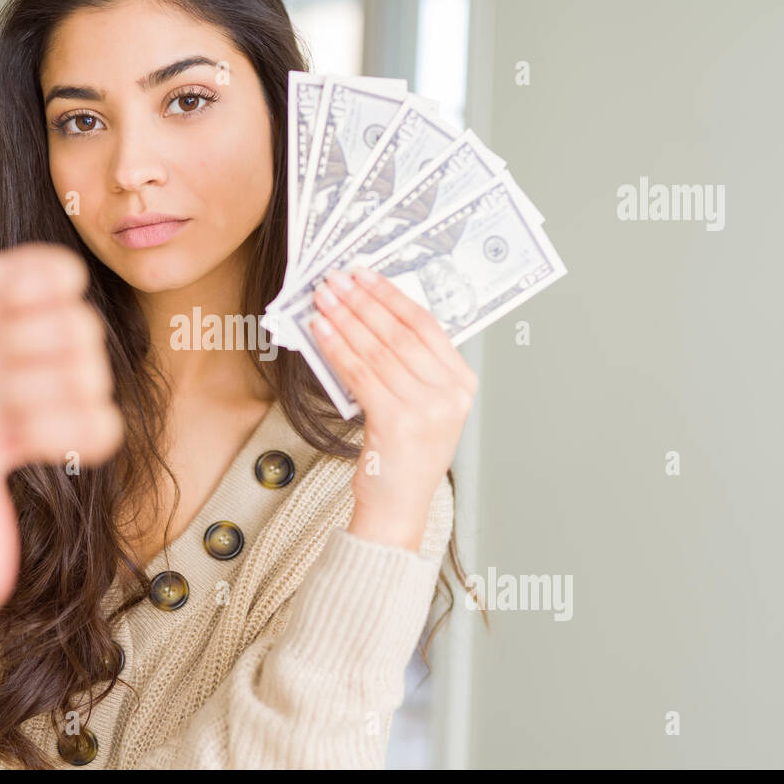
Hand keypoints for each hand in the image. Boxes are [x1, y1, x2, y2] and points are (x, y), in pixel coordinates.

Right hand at [0, 244, 122, 613]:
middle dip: (28, 379)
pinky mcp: (47, 276)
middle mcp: (77, 373)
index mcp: (69, 420)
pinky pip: (62, 277)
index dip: (55, 424)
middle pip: (88, 376)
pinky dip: (27, 287)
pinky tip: (1, 299)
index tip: (11, 419)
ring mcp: (65, 323)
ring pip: (80, 326)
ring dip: (25, 336)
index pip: (100, 429)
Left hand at [307, 266, 476, 550]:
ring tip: (323, 299)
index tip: (365, 275)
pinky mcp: (396, 422)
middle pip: (399, 333)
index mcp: (462, 384)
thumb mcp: (422, 406)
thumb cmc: (403, 458)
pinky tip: (321, 331)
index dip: (391, 296)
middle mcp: (450, 395)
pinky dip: (337, 348)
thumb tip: (368, 316)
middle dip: (362, 301)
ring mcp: (426, 409)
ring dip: (345, 319)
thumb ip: (410, 366)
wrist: (397, 508)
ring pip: (377, 350)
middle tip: (336, 280)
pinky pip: (360, 374)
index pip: (426, 326)